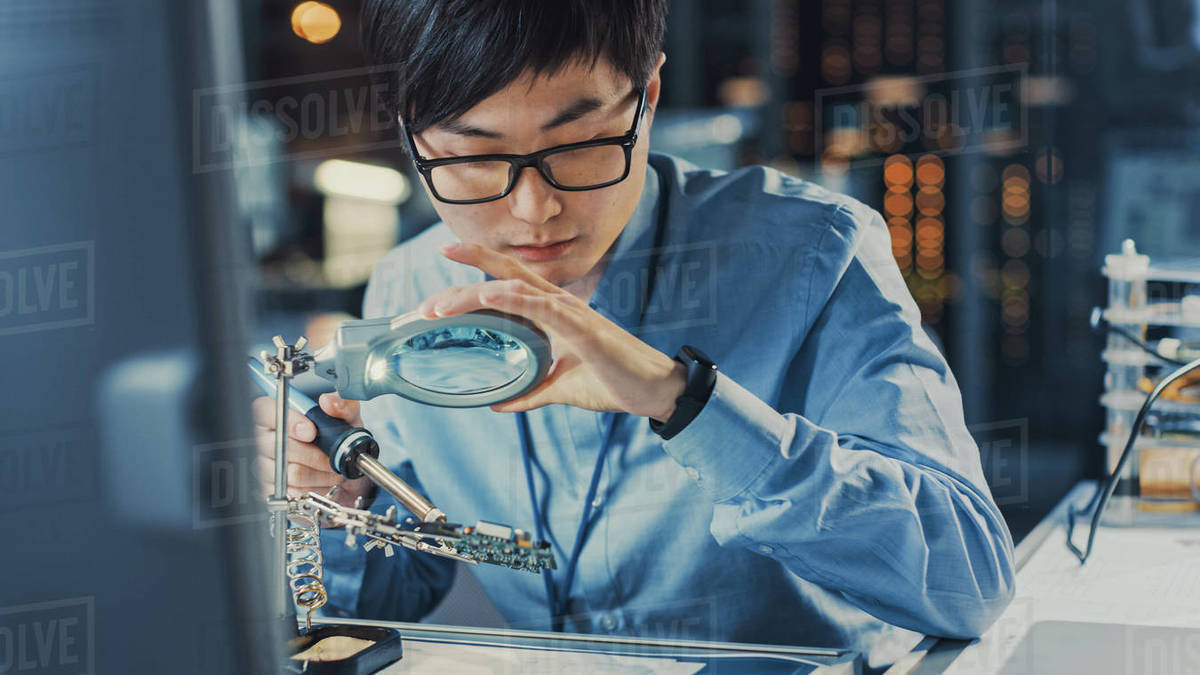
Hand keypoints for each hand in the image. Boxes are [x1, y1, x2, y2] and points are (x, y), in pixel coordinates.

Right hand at [251, 392, 373, 509]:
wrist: (340, 467)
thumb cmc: (336, 437)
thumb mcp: (346, 417)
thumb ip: (342, 405)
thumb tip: (329, 402)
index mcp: (274, 414)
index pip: (266, 413)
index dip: (289, 423)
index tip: (311, 431)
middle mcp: (263, 439)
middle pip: (279, 447)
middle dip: (314, 453)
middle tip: (330, 455)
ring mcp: (265, 465)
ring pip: (290, 472)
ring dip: (319, 473)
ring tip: (331, 468)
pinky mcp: (272, 489)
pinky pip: (293, 492)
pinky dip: (315, 488)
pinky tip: (322, 481)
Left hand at [415, 242, 687, 419]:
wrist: (656, 391)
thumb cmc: (615, 381)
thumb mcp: (562, 388)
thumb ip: (530, 391)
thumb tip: (498, 402)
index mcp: (552, 312)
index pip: (507, 280)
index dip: (476, 264)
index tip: (443, 254)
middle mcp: (558, 303)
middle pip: (503, 276)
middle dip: (460, 281)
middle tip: (423, 305)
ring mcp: (571, 312)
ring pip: (514, 288)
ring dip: (473, 295)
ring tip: (439, 308)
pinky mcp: (583, 327)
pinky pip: (542, 306)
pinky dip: (513, 298)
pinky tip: (489, 296)